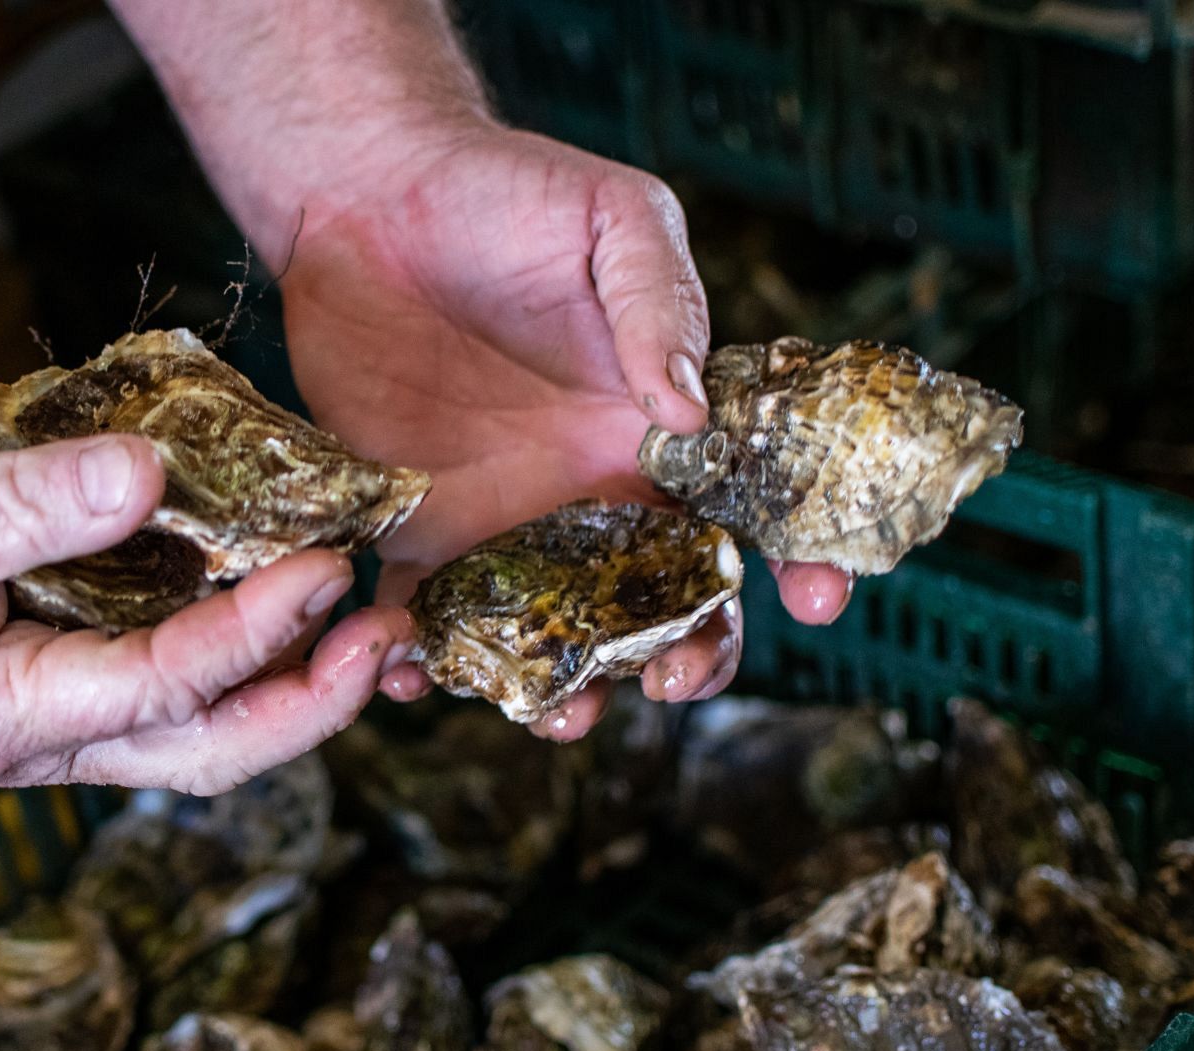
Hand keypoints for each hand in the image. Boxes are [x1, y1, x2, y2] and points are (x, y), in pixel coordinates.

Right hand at [0, 435, 413, 793]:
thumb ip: (17, 504)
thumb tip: (149, 474)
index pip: (154, 693)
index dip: (246, 636)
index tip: (320, 570)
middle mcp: (37, 741)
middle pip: (204, 754)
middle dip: (304, 706)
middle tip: (381, 635)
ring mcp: (49, 718)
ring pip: (194, 732)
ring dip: (282, 682)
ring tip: (356, 614)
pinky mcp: (54, 675)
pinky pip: (163, 681)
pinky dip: (229, 646)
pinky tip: (269, 582)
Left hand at [279, 124, 849, 737]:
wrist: (374, 196)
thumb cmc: (509, 196)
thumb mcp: (615, 222)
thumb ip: (660, 307)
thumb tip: (687, 413)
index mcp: (657, 433)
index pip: (744, 514)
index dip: (798, 563)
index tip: (819, 597)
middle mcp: (591, 494)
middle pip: (655, 607)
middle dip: (677, 659)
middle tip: (665, 680)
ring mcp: (504, 520)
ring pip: (547, 639)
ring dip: (555, 691)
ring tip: (550, 711)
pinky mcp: (414, 527)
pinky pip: (423, 616)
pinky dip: (419, 660)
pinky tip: (408, 671)